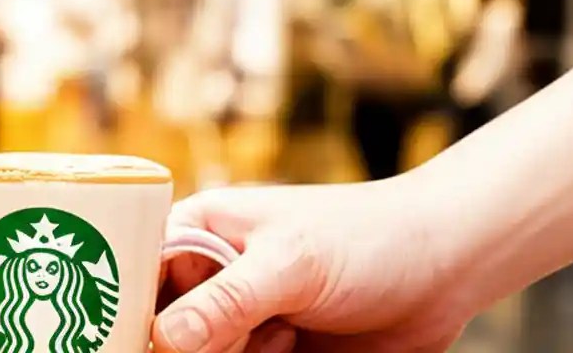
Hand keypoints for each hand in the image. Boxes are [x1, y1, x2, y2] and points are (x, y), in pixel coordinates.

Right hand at [153, 178, 471, 352]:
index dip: (126, 308)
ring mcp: (241, 320)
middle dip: (197, 346)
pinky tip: (298, 347)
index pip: (133, 273)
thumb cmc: (367, 238)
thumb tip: (162, 338)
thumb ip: (226, 301)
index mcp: (198, 232)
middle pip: (164, 332)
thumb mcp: (291, 264)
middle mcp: (211, 277)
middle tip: (255, 335)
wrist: (447, 268)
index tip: (135, 338)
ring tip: (287, 338)